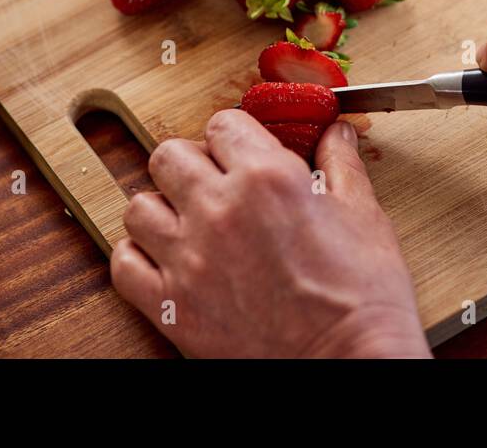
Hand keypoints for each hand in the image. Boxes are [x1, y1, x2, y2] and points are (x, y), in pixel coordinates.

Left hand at [111, 111, 429, 357]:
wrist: (349, 362)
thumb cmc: (361, 294)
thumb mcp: (363, 213)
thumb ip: (340, 164)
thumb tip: (335, 133)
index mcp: (267, 178)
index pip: (223, 124)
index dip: (234, 135)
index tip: (241, 150)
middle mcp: (219, 210)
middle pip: (169, 155)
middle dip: (192, 162)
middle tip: (212, 181)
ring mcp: (189, 259)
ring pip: (139, 207)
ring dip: (161, 208)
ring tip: (187, 221)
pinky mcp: (172, 305)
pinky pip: (123, 264)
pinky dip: (137, 257)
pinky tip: (165, 259)